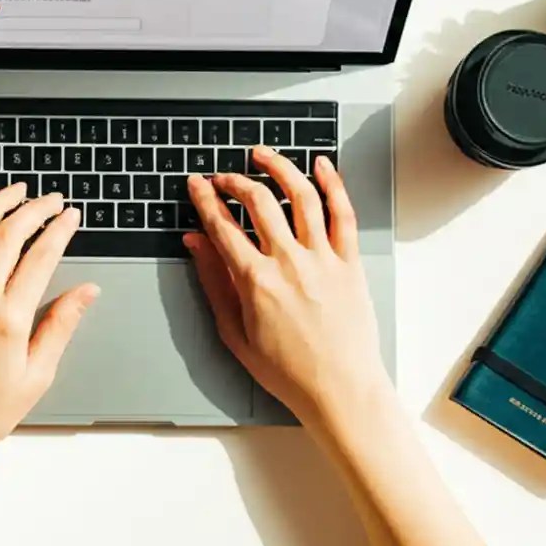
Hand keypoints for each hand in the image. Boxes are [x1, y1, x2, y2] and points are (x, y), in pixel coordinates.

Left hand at [0, 185, 98, 453]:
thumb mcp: (36, 376)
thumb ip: (60, 327)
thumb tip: (86, 292)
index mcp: (8, 320)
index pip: (40, 258)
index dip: (59, 230)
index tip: (72, 216)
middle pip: (7, 236)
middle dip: (34, 210)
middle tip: (52, 199)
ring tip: (15, 192)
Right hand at [185, 146, 386, 422]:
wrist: (340, 388)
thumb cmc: (288, 370)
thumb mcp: (234, 331)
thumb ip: (214, 282)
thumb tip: (195, 244)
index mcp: (256, 281)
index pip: (222, 226)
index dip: (204, 200)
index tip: (196, 185)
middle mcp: (290, 262)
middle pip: (258, 201)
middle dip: (234, 181)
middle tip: (224, 177)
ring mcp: (323, 259)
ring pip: (301, 195)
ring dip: (280, 168)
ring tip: (263, 156)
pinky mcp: (350, 262)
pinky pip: (343, 213)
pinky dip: (333, 184)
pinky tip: (322, 166)